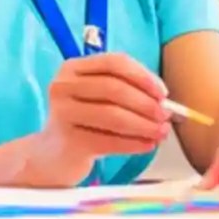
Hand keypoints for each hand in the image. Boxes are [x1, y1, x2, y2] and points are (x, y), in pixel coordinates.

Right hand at [33, 53, 171, 184]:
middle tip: (166, 115)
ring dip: (143, 124)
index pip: (113, 62)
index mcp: (72, 68)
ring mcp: (62, 113)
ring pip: (112, 115)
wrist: (52, 155)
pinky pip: (108, 141)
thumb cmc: (84, 122)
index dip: (142, 76)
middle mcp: (62, 86)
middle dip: (145, 103)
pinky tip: (148, 145)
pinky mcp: (68, 141)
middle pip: (113, 88)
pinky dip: (133, 144)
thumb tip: (165, 101)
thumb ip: (126, 91)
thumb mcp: (98, 99)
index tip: (163, 92)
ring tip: (161, 132)